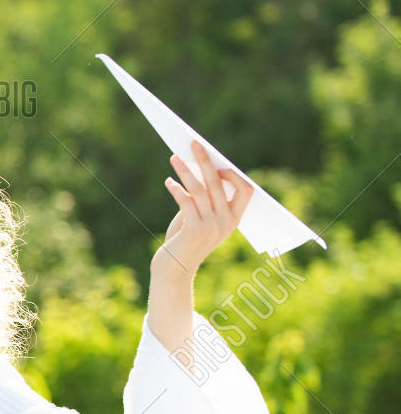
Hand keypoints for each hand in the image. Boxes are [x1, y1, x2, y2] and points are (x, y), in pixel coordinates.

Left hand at [153, 140, 255, 277]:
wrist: (175, 270)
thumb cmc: (185, 241)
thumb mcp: (199, 218)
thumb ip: (202, 198)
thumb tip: (196, 168)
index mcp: (234, 218)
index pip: (246, 190)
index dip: (233, 174)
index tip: (218, 162)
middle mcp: (226, 222)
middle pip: (218, 183)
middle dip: (205, 160)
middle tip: (193, 143)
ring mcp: (212, 226)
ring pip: (199, 189)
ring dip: (185, 170)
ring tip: (173, 157)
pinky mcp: (195, 230)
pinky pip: (185, 201)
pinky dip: (176, 189)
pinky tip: (168, 181)